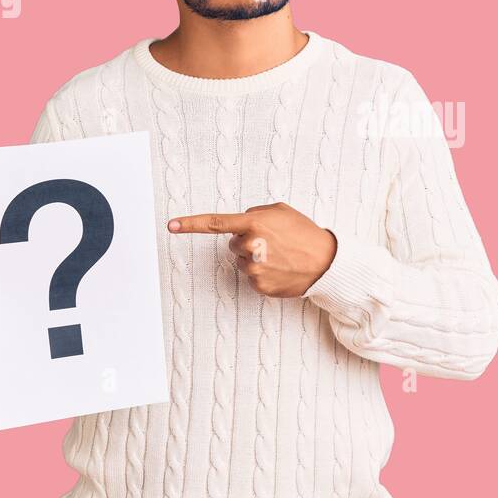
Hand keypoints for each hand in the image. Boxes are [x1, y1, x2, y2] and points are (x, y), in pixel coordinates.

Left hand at [167, 202, 336, 297]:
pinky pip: (251, 277)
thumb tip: (242, 223)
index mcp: (254, 224)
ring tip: (280, 256)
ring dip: (255, 259)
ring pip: (241, 262)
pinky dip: (264, 273)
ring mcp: (253, 269)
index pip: (215, 223)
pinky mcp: (259, 286)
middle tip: (273, 242)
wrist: (326, 262)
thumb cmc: (304, 233)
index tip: (171, 225)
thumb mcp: (281, 211)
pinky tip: (281, 269)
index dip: (190, 224)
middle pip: (233, 244)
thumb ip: (256, 213)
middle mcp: (250, 246)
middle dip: (248, 242)